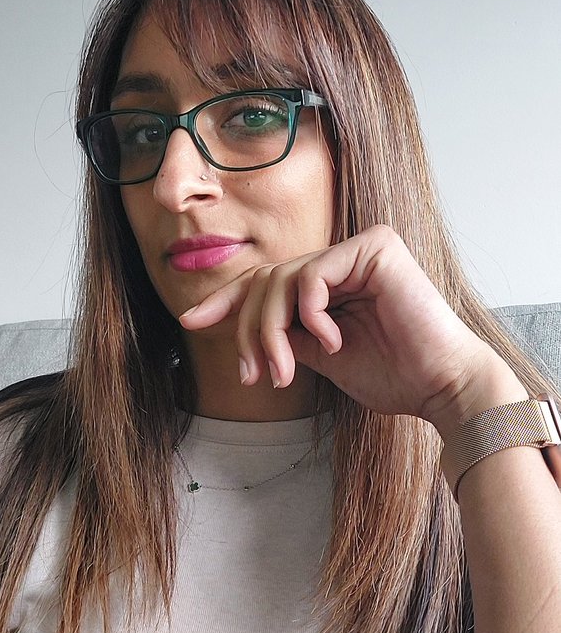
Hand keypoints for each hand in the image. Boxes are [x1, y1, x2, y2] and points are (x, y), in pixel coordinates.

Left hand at [179, 225, 522, 433]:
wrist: (439, 386)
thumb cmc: (393, 375)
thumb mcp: (320, 356)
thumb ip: (285, 335)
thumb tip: (238, 330)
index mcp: (333, 282)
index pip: (268, 282)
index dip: (227, 301)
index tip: (192, 322)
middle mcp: (345, 259)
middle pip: (267, 281)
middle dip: (249, 331)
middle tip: (253, 374)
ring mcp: (360, 249)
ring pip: (282, 279)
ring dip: (271, 332)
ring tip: (286, 371)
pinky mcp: (376, 247)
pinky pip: (313, 275)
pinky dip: (310, 314)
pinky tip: (332, 341)